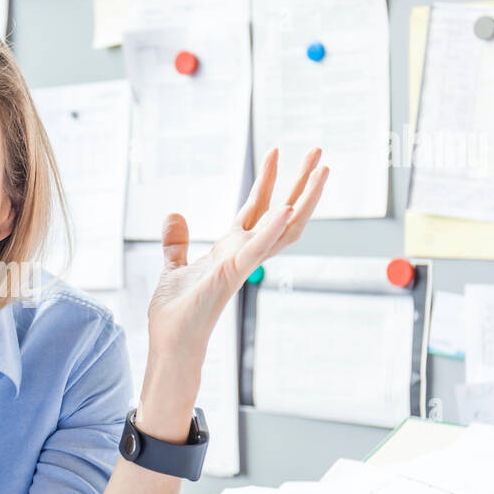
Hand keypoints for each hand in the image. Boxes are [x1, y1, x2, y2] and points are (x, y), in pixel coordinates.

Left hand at [146, 147, 328, 375]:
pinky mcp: (232, 275)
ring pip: (284, 227)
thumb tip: (174, 215)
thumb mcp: (173, 267)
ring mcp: (242, 264)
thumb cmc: (177, 313)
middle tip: (318, 151)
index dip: (266, 181)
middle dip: (300, 182)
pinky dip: (272, 229)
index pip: (256, 208)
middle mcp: (243, 254)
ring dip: (304, 198)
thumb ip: (176, 243)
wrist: (171, 343)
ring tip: (322, 170)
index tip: (274, 151)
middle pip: (281, 212)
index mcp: (231, 250)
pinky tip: (286, 207)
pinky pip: (257, 249)